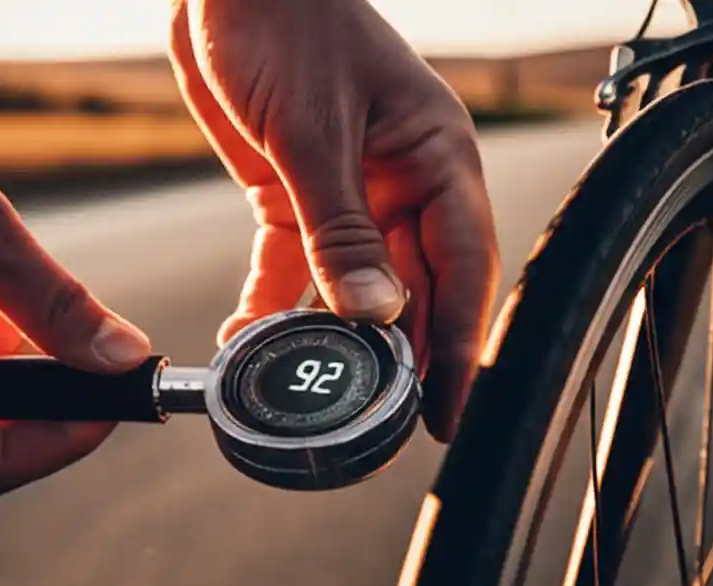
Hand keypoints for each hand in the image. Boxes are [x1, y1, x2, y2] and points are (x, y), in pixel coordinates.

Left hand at [170, 0, 498, 441]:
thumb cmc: (289, 22)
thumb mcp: (314, 132)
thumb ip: (340, 229)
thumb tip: (375, 316)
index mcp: (435, 159)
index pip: (462, 270)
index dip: (456, 347)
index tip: (443, 413)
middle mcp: (401, 182)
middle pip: (413, 290)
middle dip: (393, 356)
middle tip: (372, 418)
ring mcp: (348, 192)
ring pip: (353, 286)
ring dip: (330, 337)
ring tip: (306, 388)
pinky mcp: (294, 193)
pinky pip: (293, 264)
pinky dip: (273, 300)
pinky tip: (250, 336)